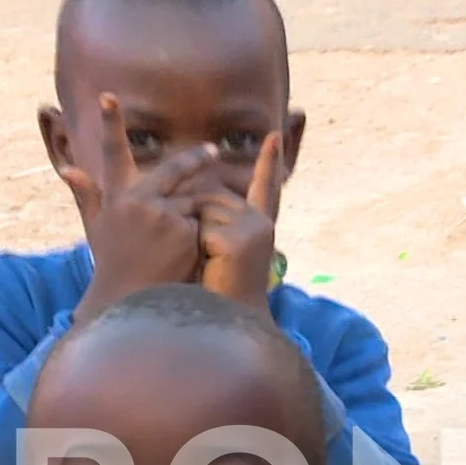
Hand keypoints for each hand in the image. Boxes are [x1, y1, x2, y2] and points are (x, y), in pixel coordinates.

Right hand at [59, 95, 213, 313]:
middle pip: (173, 170)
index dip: (111, 124)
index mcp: (117, 198)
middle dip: (194, 160)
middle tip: (212, 151)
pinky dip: (200, 235)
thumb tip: (68, 168)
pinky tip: (188, 256)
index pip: (113, 154)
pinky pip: (201, 222)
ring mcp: (161, 214)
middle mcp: (137, 201)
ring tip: (182, 245)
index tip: (108, 96)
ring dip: (193, 218)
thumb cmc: (114, 265)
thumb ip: (89, 195)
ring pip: (191, 202)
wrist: (131, 302)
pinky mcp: (181, 229)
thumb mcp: (99, 229)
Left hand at [193, 133, 281, 312]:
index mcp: (259, 227)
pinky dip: (194, 246)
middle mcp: (260, 224)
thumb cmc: (212, 296)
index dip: (269, 164)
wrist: (224, 327)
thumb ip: (212, 224)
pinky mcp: (240, 241)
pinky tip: (207, 267)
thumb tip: (192, 193)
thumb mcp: (214, 253)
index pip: (265, 188)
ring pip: (203, 208)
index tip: (274, 137)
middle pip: (212, 195)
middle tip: (200, 254)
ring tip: (205, 264)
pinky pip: (201, 227)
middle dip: (192, 216)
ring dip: (190, 233)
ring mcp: (253, 231)